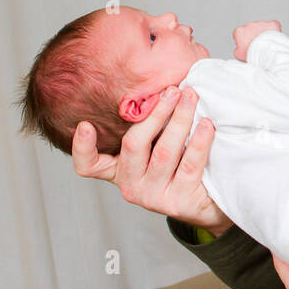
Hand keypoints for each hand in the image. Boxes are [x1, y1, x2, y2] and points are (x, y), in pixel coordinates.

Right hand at [72, 86, 231, 234]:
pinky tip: (206, 124)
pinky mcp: (178, 202)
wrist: (205, 203)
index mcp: (118, 171)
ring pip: (164, 152)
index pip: (89, 165)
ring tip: (191, 98)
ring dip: (180, 120)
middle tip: (173, 90)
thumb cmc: (178, 167)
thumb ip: (149, 126)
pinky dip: (199, 141)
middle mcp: (130, 186)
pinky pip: (190, 165)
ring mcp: (153, 197)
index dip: (82, 147)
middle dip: (155, 113)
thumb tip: (162, 85)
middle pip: (134, 145)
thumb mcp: (156, 147)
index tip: (85, 125)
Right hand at [233, 19, 281, 61]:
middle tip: (258, 45)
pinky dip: (273, 31)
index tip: (248, 45)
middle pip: (251, 29)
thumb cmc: (253, 54)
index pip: (239, 33)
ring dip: (263, 33)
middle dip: (254, 35)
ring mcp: (261, 23)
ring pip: (262, 27)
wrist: (268, 52)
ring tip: (266, 43)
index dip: (243, 40)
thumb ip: (236, 49)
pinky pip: (273, 26)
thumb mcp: (238, 55)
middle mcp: (249, 25)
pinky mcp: (272, 23)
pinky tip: (273, 39)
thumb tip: (238, 48)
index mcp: (240, 31)